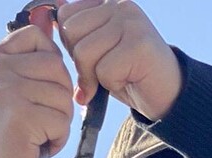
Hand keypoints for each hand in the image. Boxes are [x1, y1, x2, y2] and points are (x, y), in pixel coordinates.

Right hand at [0, 24, 74, 157]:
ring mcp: (5, 89)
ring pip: (62, 95)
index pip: (39, 37)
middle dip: (60, 98)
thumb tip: (55, 20)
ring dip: (60, 120)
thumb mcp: (17, 87)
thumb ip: (32, 60)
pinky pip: (60, 120)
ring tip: (38, 132)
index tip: (42, 90)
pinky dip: (57, 138)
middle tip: (41, 118)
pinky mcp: (19, 114)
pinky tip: (38, 145)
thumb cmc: (14, 133)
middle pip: (56, 67)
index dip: (52, 65)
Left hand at [57, 0, 181, 118]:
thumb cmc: (129, 74)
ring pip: (85, 53)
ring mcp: (131, 22)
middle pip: (71, 33)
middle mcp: (119, 4)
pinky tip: (127, 80)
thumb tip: (43, 21)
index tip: (90, 58)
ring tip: (113, 78)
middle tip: (100, 72)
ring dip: (94, 76)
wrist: (167, 93)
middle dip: (80, 62)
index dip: (71, 45)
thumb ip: (78, 34)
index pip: (65, 16)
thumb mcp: (98, 50)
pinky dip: (111, 84)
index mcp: (106, 1)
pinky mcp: (139, 44)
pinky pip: (104, 70)